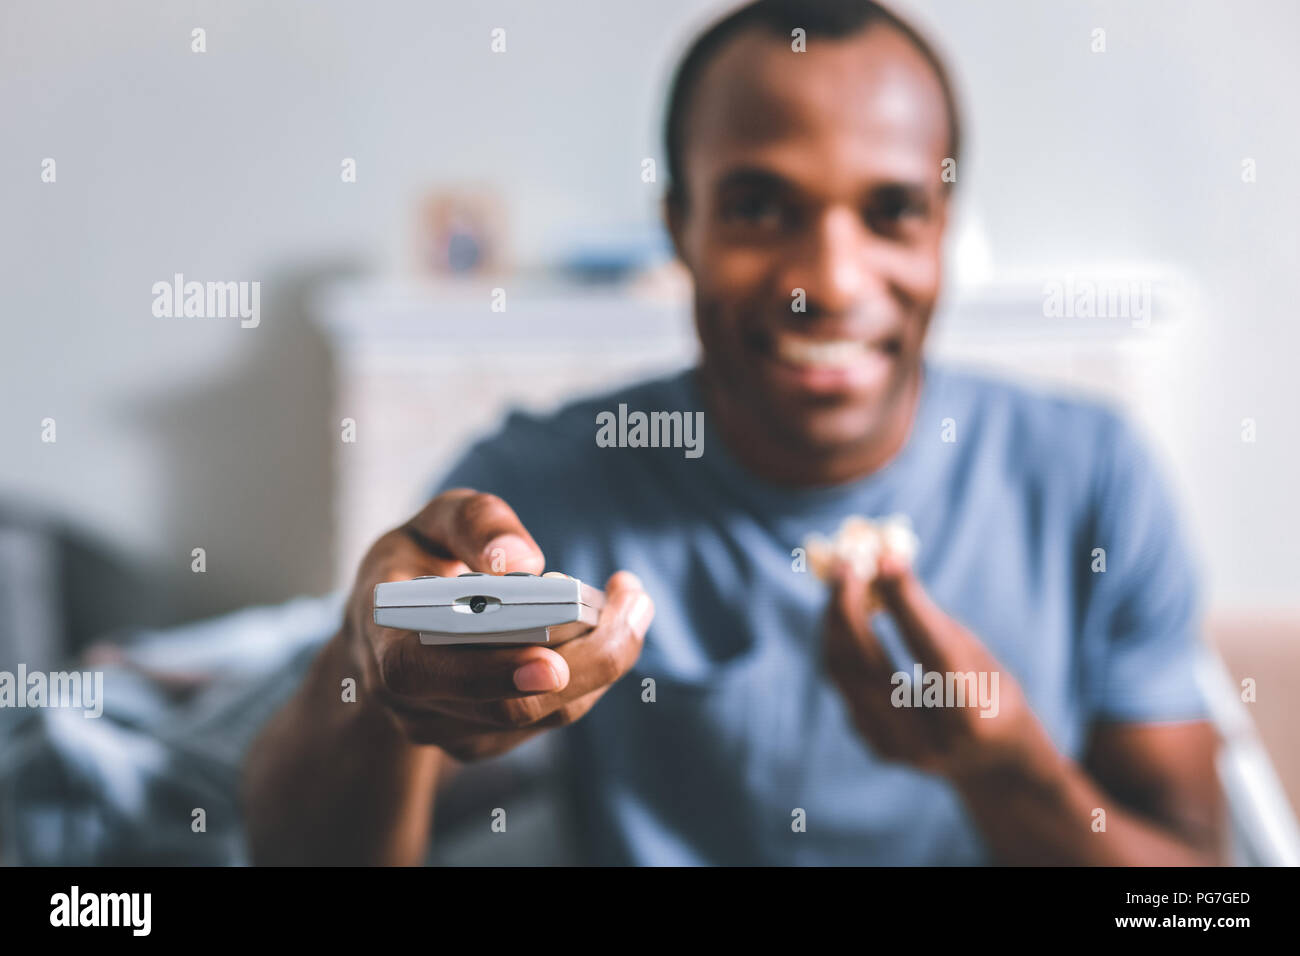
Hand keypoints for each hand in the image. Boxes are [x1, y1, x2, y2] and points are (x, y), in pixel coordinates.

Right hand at [341, 488, 653, 761]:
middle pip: (510, 704)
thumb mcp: (435, 521)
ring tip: (631, 603)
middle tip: (632, 601)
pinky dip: (594, 674)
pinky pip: (555, 716)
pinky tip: (610, 628)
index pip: (420, 670)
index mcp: (383, 638)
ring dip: (602, 661)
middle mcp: (409, 699)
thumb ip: (475, 523)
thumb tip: (521, 561)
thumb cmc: (418, 562)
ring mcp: (447, 729)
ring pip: (546, 714)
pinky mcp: (485, 739)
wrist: (389, 629)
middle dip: (585, 658)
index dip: (487, 672)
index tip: (551, 660)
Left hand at [824, 553, 1054, 781]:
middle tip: (847, 564)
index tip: (886, 556)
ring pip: (847, 677)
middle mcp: (931, 742)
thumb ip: (930, 620)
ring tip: (841, 583)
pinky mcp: (878, 748)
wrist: (994, 761)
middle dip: (851, 610)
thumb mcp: (977, 654)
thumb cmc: (989, 690)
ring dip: (837, 623)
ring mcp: (899, 751)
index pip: (931, 651)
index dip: (906, 603)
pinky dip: (842, 646)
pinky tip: (845, 617)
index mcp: (972, 717)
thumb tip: (884, 565)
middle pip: (871, 669)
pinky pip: (846, 689)